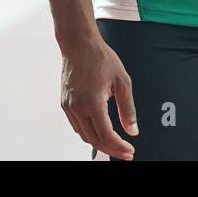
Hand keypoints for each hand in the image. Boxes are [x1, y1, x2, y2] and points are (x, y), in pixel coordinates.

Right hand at [60, 36, 137, 159]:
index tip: (129, 151)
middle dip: (111, 149)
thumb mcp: (122, 81)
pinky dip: (89, 133)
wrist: (78, 44)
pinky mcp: (65, 104)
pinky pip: (77, 126)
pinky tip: (100, 131)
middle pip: (94, 140)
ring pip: (84, 135)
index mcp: (92, 102)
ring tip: (115, 144)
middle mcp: (77, 107)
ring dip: (99, 143)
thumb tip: (132, 130)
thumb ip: (128, 109)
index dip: (119, 147)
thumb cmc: (100, 58)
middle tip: (125, 152)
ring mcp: (68, 106)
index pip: (106, 135)